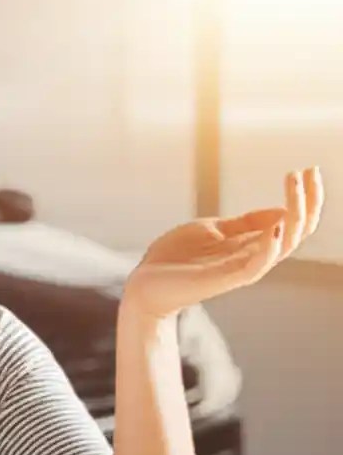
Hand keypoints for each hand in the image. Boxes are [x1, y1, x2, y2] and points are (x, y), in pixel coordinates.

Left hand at [123, 166, 324, 319]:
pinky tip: (278, 224)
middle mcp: (253, 257)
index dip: (305, 197)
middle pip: (297, 231)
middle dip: (308, 201)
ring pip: (285, 245)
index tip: (309, 169)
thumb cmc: (176, 259)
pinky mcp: (224, 278)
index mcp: (251, 244)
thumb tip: (282, 209)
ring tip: (294, 188)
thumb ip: (245, 223)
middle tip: (310, 171)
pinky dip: (271, 245)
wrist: (143, 285)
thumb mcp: (213, 230)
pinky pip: (257, 264)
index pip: (292, 221)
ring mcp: (240, 268)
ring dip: (295, 215)